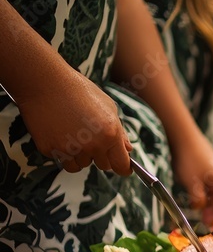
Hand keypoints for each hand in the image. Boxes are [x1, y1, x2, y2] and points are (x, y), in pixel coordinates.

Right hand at [17, 68, 132, 174]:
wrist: (45, 82)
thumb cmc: (79, 91)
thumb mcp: (108, 107)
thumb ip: (120, 132)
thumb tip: (128, 149)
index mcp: (110, 134)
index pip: (121, 165)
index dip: (123, 168)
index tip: (123, 169)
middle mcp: (92, 145)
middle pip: (102, 166)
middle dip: (100, 156)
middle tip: (90, 137)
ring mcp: (70, 149)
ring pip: (81, 165)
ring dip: (80, 155)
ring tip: (73, 132)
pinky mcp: (50, 149)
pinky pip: (62, 160)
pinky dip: (62, 152)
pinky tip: (60, 133)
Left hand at [171, 134, 212, 224]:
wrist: (185, 139)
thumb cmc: (190, 161)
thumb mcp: (192, 184)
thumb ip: (199, 201)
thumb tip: (201, 210)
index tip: (203, 223)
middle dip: (211, 212)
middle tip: (199, 217)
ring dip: (208, 204)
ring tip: (195, 204)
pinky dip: (207, 196)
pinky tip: (196, 194)